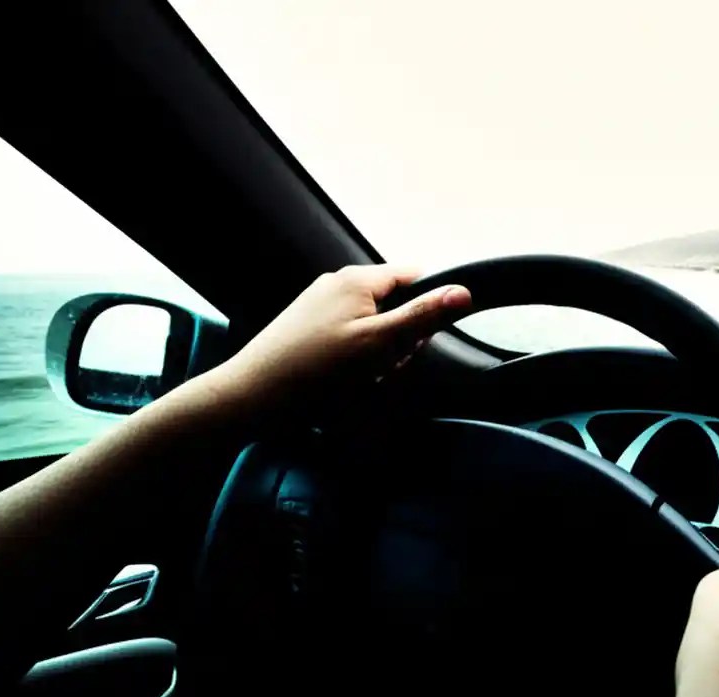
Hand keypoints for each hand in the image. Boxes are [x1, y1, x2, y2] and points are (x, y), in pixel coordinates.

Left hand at [206, 265, 471, 423]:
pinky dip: (355, 360)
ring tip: (359, 379)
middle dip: (399, 340)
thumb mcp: (380, 344)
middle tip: (383, 368)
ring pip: (373, 325)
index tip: (419, 341)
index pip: (415, 277)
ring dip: (377, 355)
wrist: (252, 397)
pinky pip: (349, 337)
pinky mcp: (306, 328)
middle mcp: (337, 284)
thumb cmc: (318, 370)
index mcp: (357, 278)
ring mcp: (319, 305)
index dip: (427, 308)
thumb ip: (424, 316)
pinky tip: (341, 382)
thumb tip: (465, 290)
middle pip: (394, 305)